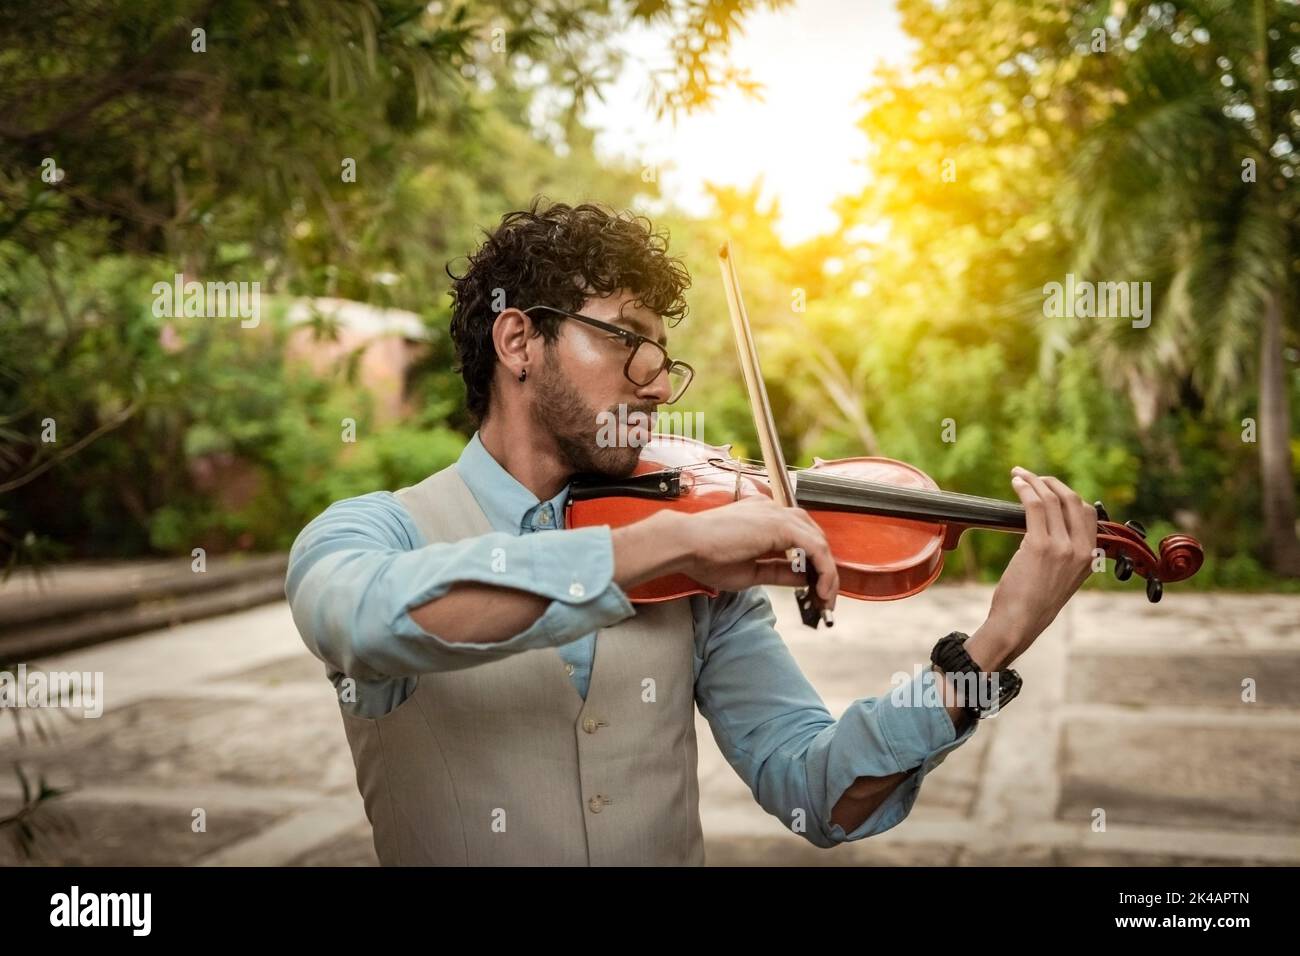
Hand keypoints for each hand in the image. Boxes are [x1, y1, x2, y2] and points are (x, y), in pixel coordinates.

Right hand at [667, 497, 839, 605]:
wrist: (685, 544)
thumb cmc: (704, 556)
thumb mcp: (750, 571)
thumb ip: (779, 571)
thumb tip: (804, 579)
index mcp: (762, 517)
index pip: (799, 536)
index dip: (810, 563)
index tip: (814, 589)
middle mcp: (773, 511)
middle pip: (813, 536)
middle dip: (824, 568)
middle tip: (824, 597)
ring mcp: (778, 514)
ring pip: (818, 541)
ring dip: (827, 572)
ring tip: (825, 598)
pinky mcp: (781, 525)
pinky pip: (815, 548)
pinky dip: (824, 570)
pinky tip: (822, 590)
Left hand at [971, 466, 1096, 668]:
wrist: (1019, 624)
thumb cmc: (1032, 604)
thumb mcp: (1062, 581)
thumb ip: (1066, 557)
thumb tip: (1051, 531)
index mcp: (1089, 558)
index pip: (1088, 514)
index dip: (1069, 495)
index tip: (1050, 488)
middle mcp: (1081, 550)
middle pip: (1073, 501)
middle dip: (1052, 483)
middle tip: (1033, 476)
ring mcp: (1062, 548)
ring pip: (1052, 500)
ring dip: (1034, 481)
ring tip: (1019, 474)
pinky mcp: (1039, 546)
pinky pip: (1035, 506)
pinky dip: (1025, 489)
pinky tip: (1016, 483)